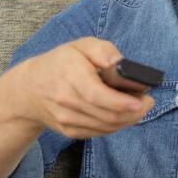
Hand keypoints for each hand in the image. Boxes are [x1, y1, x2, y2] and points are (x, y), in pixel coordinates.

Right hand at [6, 37, 155, 137]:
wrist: (30, 88)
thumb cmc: (60, 63)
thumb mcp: (80, 46)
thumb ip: (102, 50)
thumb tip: (120, 63)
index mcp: (71, 77)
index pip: (98, 96)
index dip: (122, 102)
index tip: (142, 100)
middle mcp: (67, 102)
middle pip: (108, 115)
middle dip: (134, 111)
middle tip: (148, 102)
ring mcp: (68, 120)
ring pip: (107, 127)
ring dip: (128, 119)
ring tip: (139, 107)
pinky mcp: (70, 131)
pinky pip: (100, 132)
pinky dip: (116, 125)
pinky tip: (123, 115)